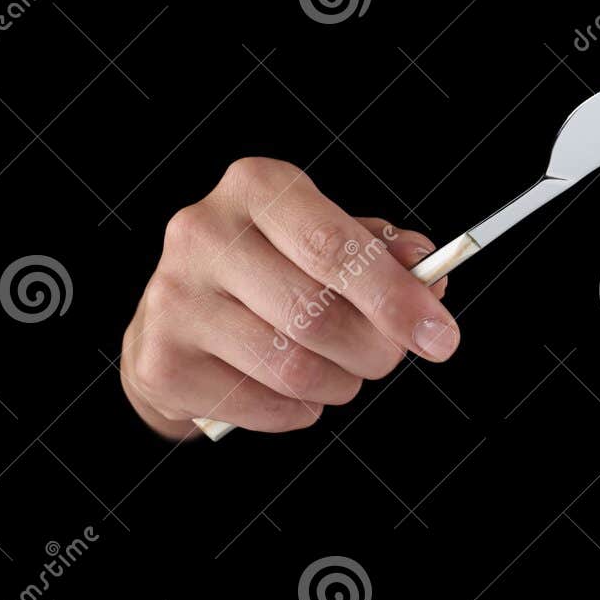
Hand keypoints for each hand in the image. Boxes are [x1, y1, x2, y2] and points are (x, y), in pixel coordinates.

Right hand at [120, 158, 459, 438]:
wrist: (177, 320)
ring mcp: (173, 299)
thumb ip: (380, 252)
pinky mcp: (160, 362)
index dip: (396, 297)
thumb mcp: (326, 241)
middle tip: (386, 356)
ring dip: (340, 383)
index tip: (440, 336)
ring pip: (294, 367)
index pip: (335, 246)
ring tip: (338, 372)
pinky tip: (292, 392)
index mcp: (257, 187)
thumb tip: (427, 265)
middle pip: (318, 315)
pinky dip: (299, 411)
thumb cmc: (270, 271)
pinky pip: (263, 405)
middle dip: (375, 350)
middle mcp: (205, 233)